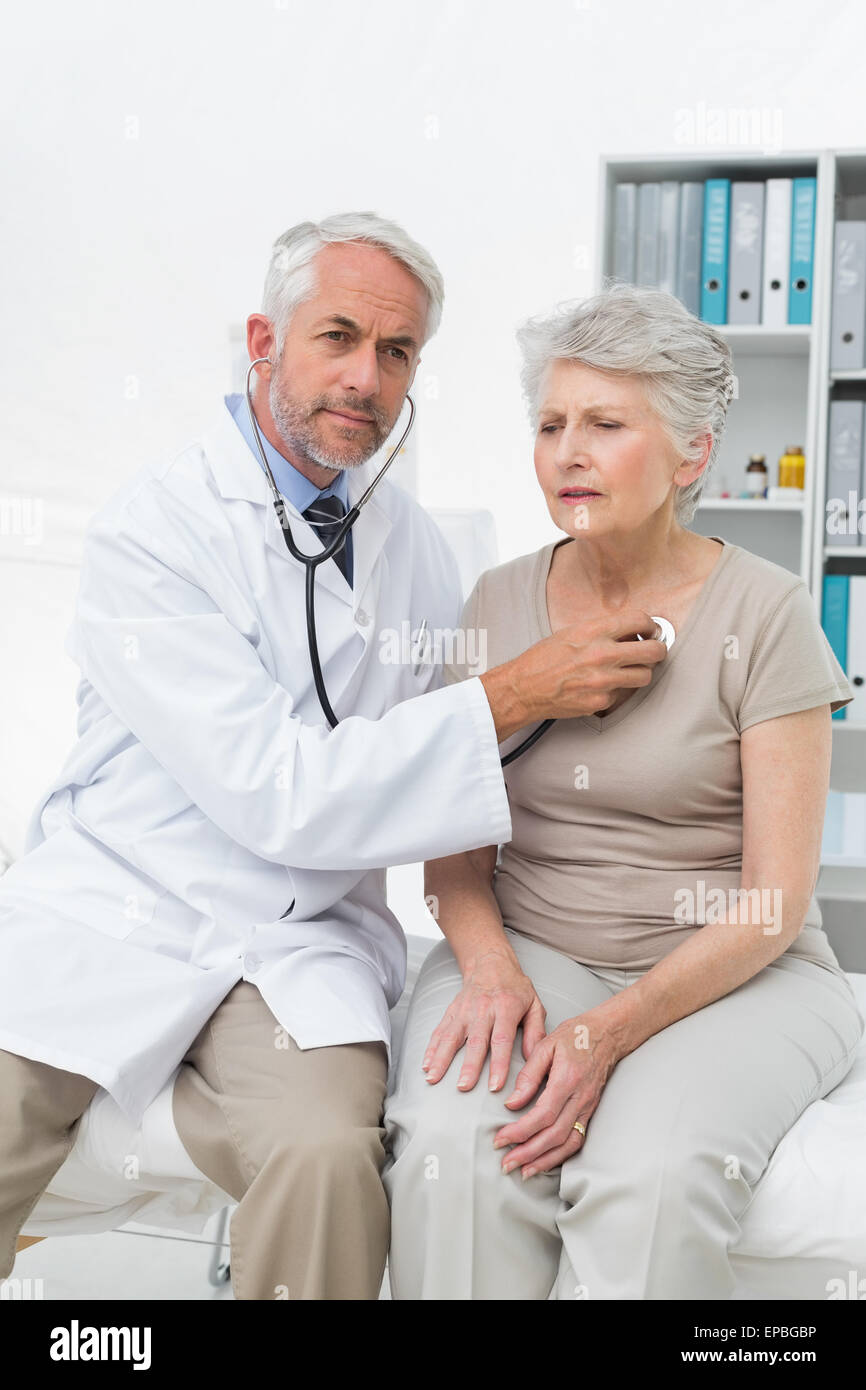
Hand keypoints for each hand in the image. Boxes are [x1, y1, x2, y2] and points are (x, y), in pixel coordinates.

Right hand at [421, 949, 546, 1091]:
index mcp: (506, 1008)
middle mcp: (483, 1009)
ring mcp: (464, 1010)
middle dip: (469, 1066)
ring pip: (452, 1036)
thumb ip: (536, 1032)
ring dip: (442, 1059)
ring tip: (433, 1079)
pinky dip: (431, 1048)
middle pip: (475, 1041)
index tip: (495, 1086)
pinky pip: (440, 1030)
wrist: (491, 962)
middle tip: (463, 1087)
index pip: (502, 1039)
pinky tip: (426, 1064)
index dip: (499, 1064)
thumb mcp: (535, 1005)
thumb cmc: (516, 988)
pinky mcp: (452, 1011)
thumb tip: (534, 1059)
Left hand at [492, 1010, 620, 1177]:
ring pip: (568, 1144)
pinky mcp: (589, 1112)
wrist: (606, 1035)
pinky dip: (560, 1156)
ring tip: (523, 1172)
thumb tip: (512, 1103)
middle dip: (528, 1154)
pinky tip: (545, 1162)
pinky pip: (576, 1140)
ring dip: (544, 1161)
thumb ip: (528, 1075)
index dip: (520, 1132)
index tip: (500, 1139)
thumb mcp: (546, 1045)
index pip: (543, 1115)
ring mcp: (587, 1108)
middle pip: (554, 1136)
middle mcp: (580, 1099)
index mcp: (567, 1080)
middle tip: (505, 1164)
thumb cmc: (574, 1036)